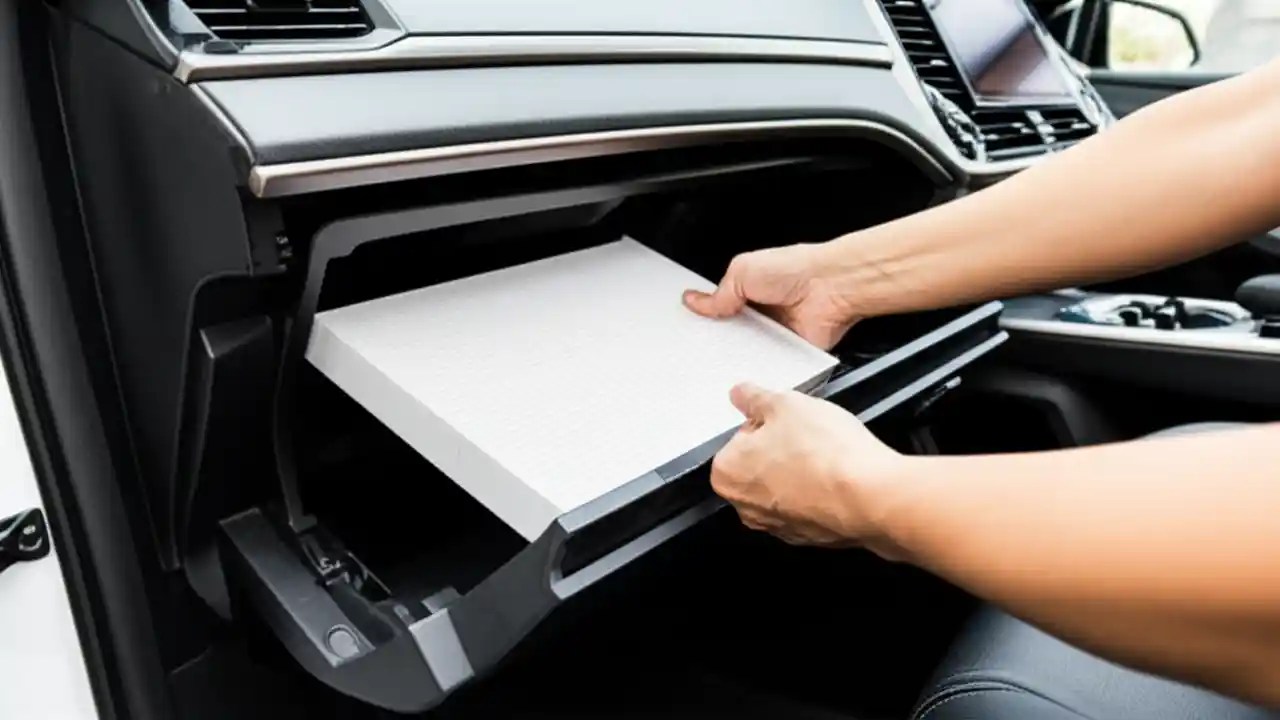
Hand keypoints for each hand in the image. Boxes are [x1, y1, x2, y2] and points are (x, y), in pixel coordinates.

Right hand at [683, 244, 858, 349]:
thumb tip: (697, 302)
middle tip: (710, 341)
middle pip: (731, 336)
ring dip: (741, 354)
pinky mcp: (790, 353)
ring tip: (736, 348)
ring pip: (748, 354)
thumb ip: (719, 293)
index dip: (705, 320)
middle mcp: (762, 315)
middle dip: (720, 341)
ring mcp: (775, 335)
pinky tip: (756, 361)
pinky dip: (763, 366)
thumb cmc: (797, 269)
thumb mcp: (743, 270)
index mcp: (748, 291)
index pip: (719, 311)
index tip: (692, 327)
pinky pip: (770, 365)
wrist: (831, 286)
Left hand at [711, 383, 907, 556]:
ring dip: (801, 471)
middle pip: (759, 465)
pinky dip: (819, 493)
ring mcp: (777, 526)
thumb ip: (754, 397)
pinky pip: (809, 506)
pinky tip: (837, 477)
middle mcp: (746, 507)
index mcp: (727, 473)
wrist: (870, 497)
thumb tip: (741, 395)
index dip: (767, 423)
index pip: (739, 438)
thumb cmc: (825, 454)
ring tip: (826, 456)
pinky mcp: (807, 536)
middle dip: (781, 449)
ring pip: (785, 486)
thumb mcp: (785, 403)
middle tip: (808, 436)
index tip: (786, 421)